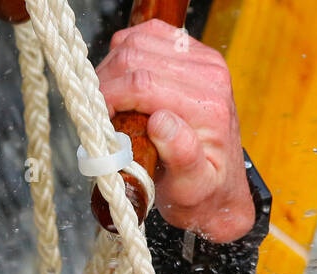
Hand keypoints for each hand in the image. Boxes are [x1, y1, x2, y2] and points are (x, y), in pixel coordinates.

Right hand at [98, 19, 254, 242]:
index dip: (108, 96)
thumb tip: (162, 122)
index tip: (95, 120)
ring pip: (136, 41)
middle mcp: (211, 75)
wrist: (221, 190)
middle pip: (135, 56)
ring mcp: (203, 59)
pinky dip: (126, 54)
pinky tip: (124, 83)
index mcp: (209, 107)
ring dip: (113, 68)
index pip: (143, 83)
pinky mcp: (193, 52)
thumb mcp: (192, 188)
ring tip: (110, 103)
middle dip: (106, 82)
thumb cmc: (202, 193)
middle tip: (98, 114)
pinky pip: (147, 35)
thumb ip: (183, 157)